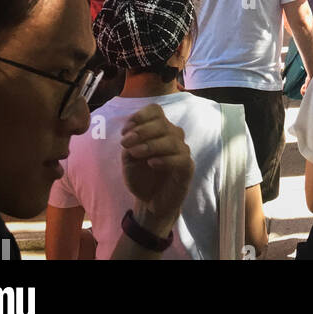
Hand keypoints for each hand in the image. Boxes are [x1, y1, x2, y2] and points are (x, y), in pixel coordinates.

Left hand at [121, 103, 193, 236]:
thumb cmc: (141, 177)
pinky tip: (151, 163)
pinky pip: (180, 158)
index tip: (125, 131)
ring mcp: (182, 151)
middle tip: (125, 143)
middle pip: (162, 123)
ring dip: (150, 144)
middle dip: (141, 131)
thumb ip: (130, 145)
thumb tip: (132, 134)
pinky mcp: (187, 167)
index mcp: (160, 129)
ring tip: (135, 153)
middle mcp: (173, 136)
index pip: (155, 110)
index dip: (140, 116)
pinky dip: (165, 159)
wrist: (150, 202)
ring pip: (171, 139)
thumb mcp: (129, 159)